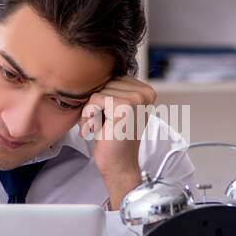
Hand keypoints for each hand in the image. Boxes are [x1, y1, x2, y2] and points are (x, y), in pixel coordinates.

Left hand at [80, 76, 154, 206]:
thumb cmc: (113, 138)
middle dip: (96, 104)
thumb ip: (114, 89)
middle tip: (104, 125)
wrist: (118, 165)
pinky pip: (94, 99)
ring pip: (98, 91)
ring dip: (92, 112)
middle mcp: (145, 93)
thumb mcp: (117, 108)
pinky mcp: (124, 106)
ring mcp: (136, 99)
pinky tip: (97, 129)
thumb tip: (97, 70)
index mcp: (146, 91)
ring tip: (102, 128)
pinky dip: (89, 116)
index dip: (103, 98)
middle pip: (105, 83)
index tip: (110, 118)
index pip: (112, 78)